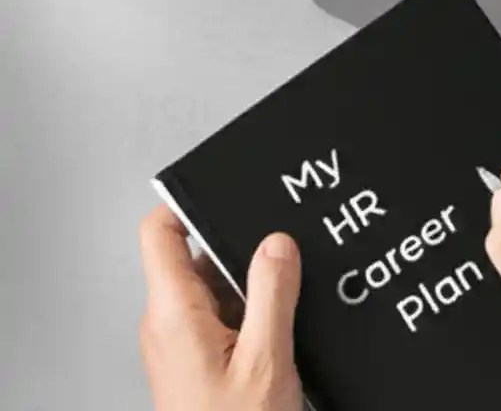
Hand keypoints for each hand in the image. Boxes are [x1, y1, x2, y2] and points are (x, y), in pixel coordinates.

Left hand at [138, 206, 304, 410]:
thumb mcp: (265, 359)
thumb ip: (272, 296)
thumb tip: (277, 243)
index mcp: (174, 315)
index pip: (159, 234)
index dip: (187, 206)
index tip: (224, 194)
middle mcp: (167, 324)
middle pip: (196, 259)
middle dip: (240, 252)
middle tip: (283, 254)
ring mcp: (178, 342)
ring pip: (213, 289)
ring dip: (249, 287)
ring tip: (287, 300)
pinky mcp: (194, 358)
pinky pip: (219, 316)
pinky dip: (249, 312)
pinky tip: (279, 327)